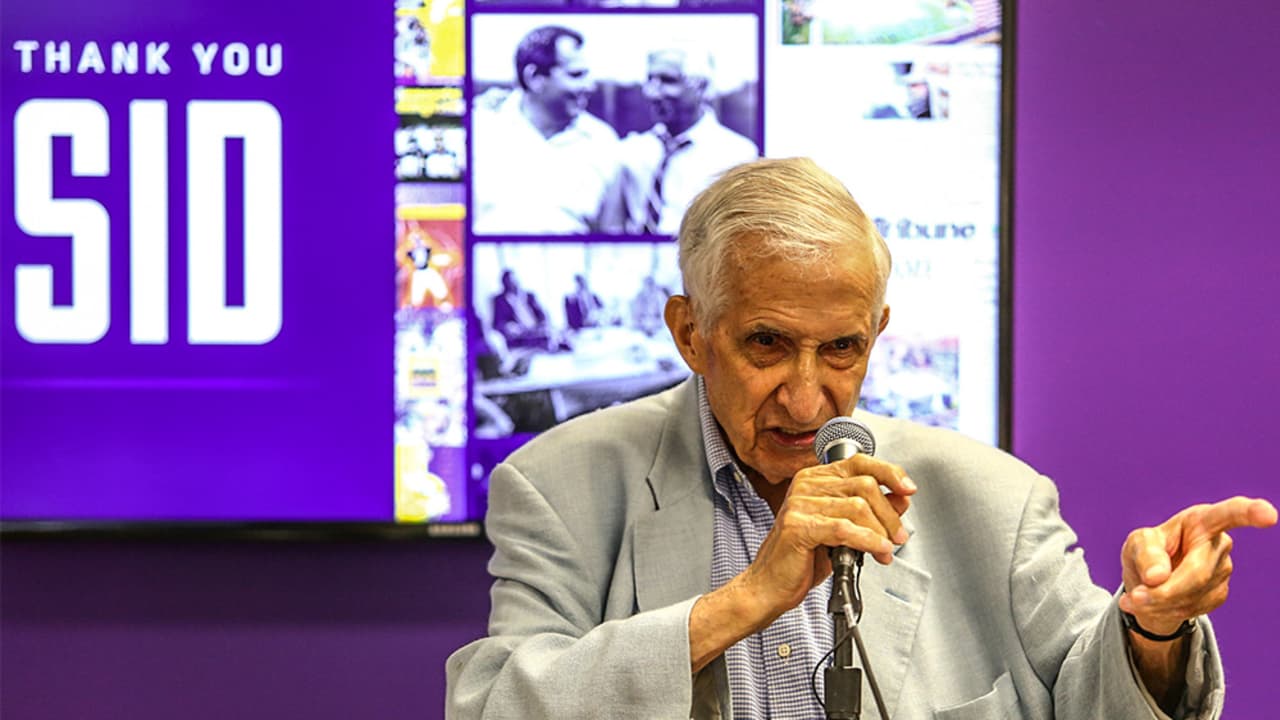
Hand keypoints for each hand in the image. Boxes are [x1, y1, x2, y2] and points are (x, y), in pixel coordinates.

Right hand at [741, 455, 915, 616]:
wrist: (771, 585)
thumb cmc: (803, 558)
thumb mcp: (844, 529)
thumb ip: (870, 511)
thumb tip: (901, 499)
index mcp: (816, 479)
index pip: (859, 462)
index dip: (889, 473)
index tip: (908, 489)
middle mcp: (806, 485)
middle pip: (864, 485)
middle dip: (889, 515)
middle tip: (897, 536)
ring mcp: (799, 503)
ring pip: (858, 507)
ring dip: (880, 532)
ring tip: (885, 550)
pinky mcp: (798, 525)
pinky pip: (844, 529)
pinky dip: (868, 541)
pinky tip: (877, 551)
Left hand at [1119, 496, 1276, 634]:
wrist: (1150, 583)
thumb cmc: (1147, 552)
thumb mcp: (1137, 544)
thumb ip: (1145, 554)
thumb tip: (1157, 578)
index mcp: (1202, 520)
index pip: (1230, 514)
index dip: (1250, 513)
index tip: (1269, 515)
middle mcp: (1220, 543)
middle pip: (1197, 573)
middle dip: (1163, 591)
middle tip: (1134, 598)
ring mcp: (1224, 570)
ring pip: (1191, 595)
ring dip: (1157, 603)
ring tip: (1138, 597)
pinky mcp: (1219, 594)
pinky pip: (1190, 609)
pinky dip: (1164, 611)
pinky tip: (1154, 603)